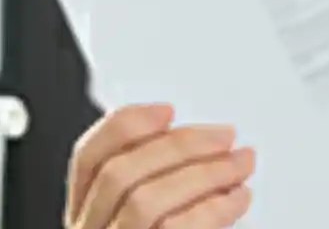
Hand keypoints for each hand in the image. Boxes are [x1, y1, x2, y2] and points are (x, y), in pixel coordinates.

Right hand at [66, 103, 255, 228]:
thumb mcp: (156, 218)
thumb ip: (165, 187)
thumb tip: (204, 144)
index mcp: (87, 219)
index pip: (87, 159)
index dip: (125, 125)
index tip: (168, 110)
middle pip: (120, 174)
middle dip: (181, 145)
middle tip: (226, 137)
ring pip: (145, 201)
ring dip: (203, 173)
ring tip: (241, 165)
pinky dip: (212, 208)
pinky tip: (237, 200)